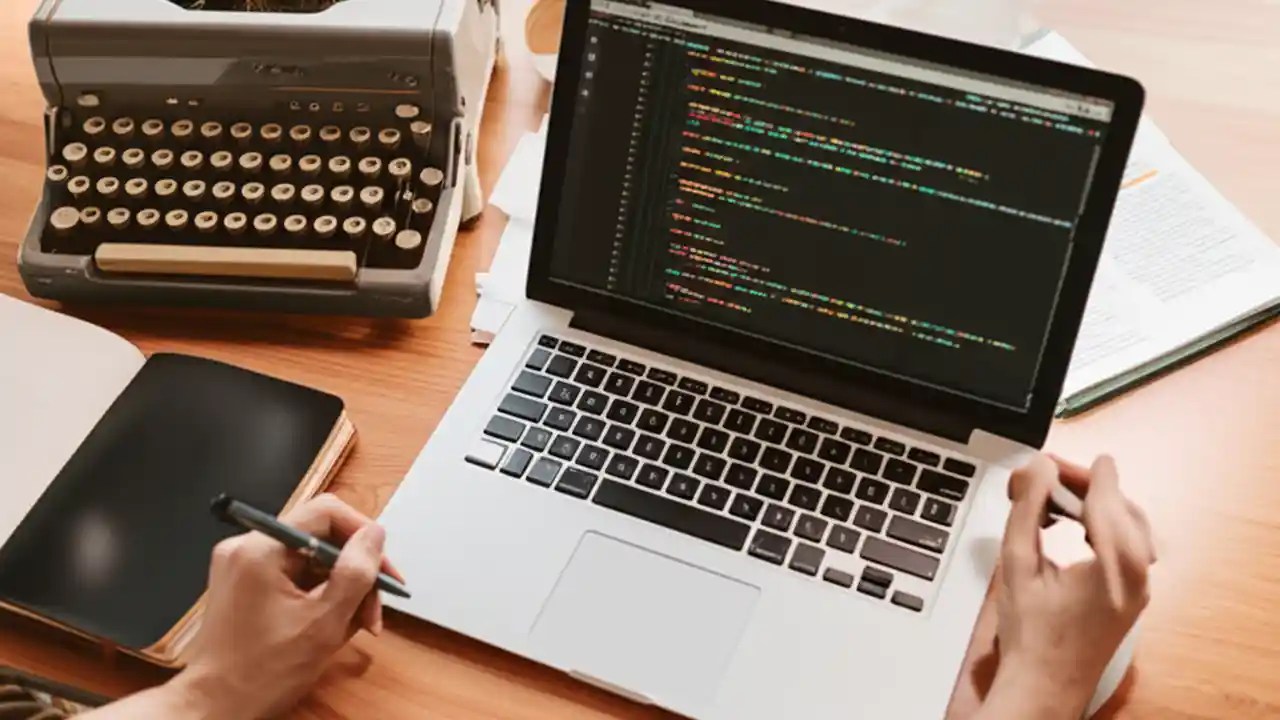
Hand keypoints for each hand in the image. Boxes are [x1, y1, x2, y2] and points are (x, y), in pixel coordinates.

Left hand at [180, 494, 400, 719]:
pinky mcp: (244, 585)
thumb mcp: (324, 622)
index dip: (363, 534)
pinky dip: (319, 597)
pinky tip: (335, 625)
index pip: (325, 513)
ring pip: (310, 561)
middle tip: (377, 609)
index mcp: (261, 549)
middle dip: (354, 573)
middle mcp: (246, 548)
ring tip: (359, 625)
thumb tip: (374, 535)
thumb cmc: (264, 672)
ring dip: (341, 589)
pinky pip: (294, 577)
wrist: (214, 708)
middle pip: (320, 539)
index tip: (384, 569)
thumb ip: (355, 572)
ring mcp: (242, 566)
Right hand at [978, 454, 1154, 719]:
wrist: (1044, 685)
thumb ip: (1028, 510)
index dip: (1078, 473)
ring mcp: (1140, 587)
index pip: (1105, 498)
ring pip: (1129, 526)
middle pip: (1122, 509)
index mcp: (1118, 564)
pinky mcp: (1132, 595)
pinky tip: (1074, 524)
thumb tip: (1037, 469)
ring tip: (1055, 497)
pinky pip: (1128, 546)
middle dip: (1087, 485)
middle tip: (1048, 474)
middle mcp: (1139, 574)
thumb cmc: (1031, 635)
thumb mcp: (1019, 564)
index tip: (1059, 456)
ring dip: (1097, 504)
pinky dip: (1103, 526)